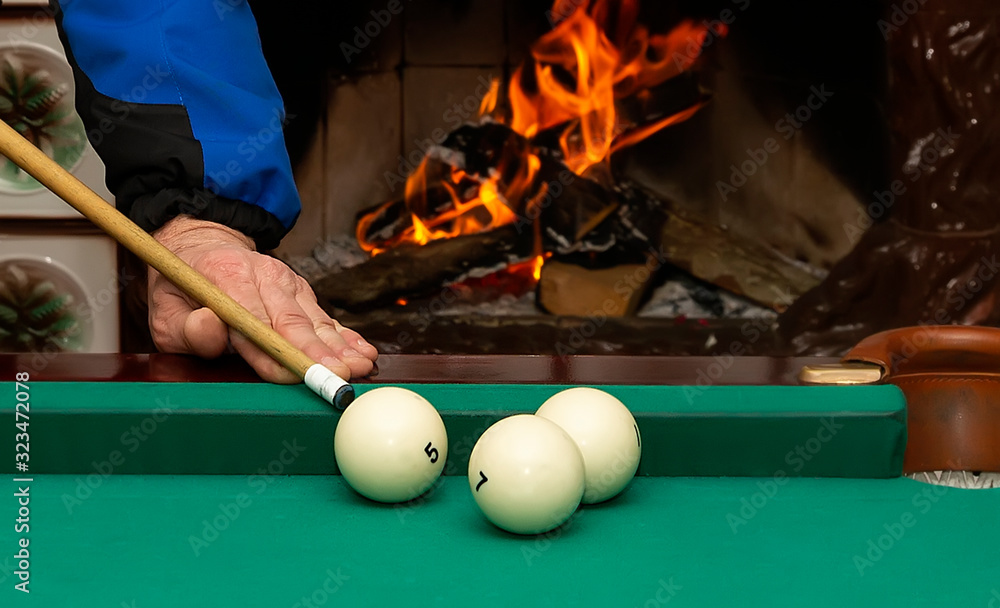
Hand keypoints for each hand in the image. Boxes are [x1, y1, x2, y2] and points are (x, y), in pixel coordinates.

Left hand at [148, 215, 376, 381]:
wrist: (204, 246)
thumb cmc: (184, 290)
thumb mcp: (164, 311)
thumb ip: (186, 328)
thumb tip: (213, 328)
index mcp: (225, 277)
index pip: (253, 320)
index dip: (275, 351)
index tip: (292, 376)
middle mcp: (263, 275)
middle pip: (293, 321)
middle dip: (318, 352)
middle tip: (338, 377)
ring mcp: (286, 281)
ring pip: (315, 320)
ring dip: (339, 346)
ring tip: (360, 367)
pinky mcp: (301, 290)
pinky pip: (325, 316)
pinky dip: (346, 336)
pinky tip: (364, 351)